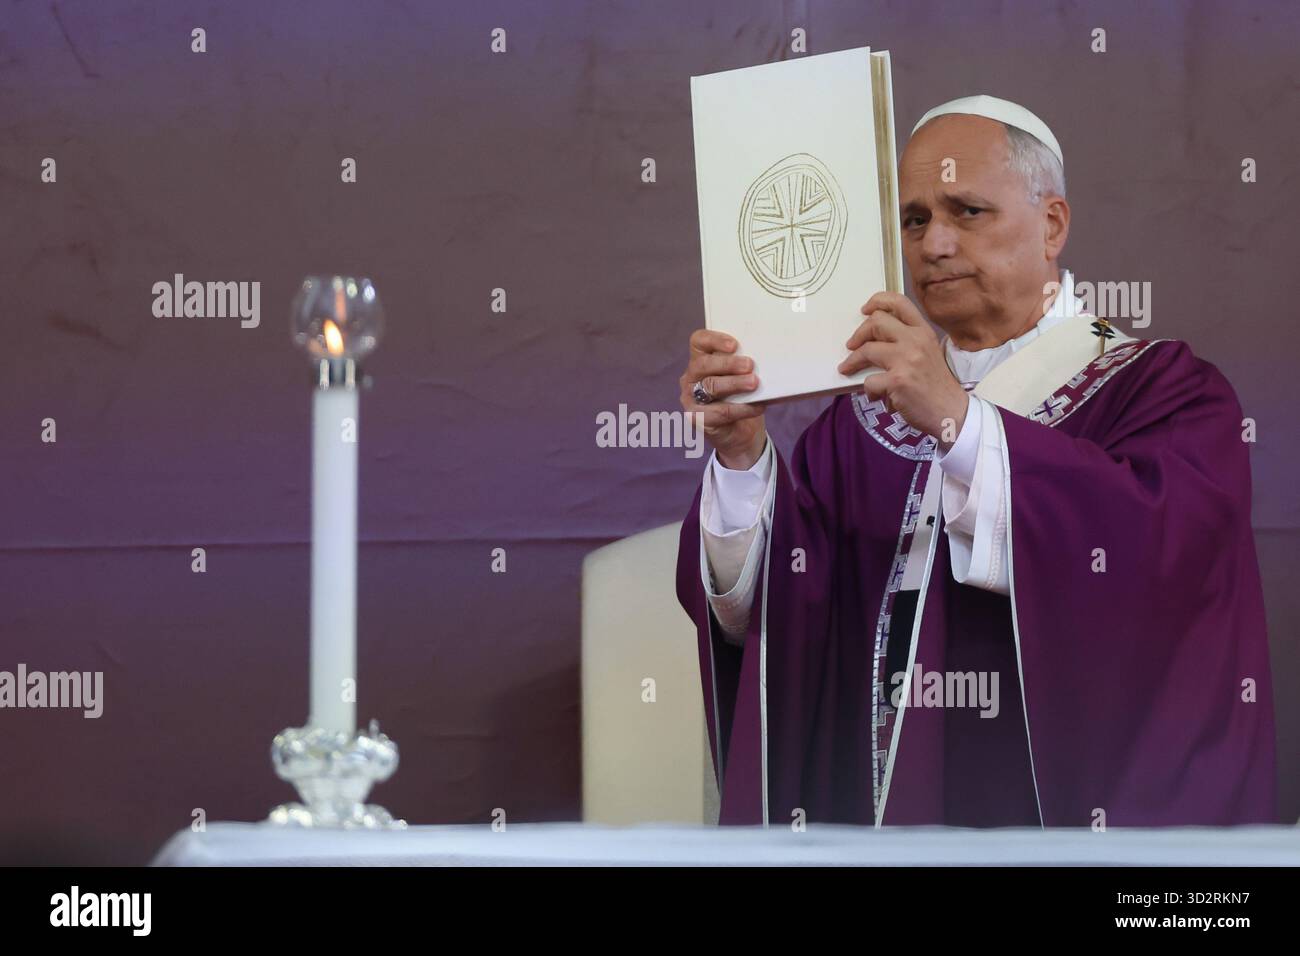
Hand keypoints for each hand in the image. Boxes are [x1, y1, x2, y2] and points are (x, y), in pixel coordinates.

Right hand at [679, 330, 766, 469]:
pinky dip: (741, 409)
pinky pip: (720, 412)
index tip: (734, 345)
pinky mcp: (697, 418)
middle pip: (703, 364)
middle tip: (750, 365)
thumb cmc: (741, 398)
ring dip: (734, 383)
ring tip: (754, 384)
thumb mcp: (742, 377)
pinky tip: (757, 407)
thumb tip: (765, 357)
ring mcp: (690, 398)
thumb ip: (744, 366)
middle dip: (728, 364)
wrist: (741, 432)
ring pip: (710, 386)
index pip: (698, 342)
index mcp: (701, 360)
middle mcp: (691, 377)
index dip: (714, 340)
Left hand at [838, 292, 969, 447]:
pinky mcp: (897, 380)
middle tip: (851, 346)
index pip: (899, 301)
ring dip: (852, 361)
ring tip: (847, 369)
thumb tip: (872, 338)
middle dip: (858, 334)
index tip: (865, 309)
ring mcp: (906, 359)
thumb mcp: (928, 353)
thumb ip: (907, 341)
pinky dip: (868, 391)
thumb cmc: (936, 385)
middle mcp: (915, 340)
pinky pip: (869, 381)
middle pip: (876, 322)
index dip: (877, 301)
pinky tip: (876, 396)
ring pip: (866, 350)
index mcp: (923, 331)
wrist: (950, 412)